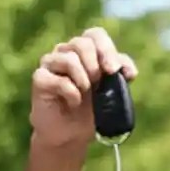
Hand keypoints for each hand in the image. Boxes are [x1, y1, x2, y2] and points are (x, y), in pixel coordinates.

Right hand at [30, 26, 137, 150]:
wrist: (71, 135)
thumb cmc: (91, 110)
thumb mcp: (113, 91)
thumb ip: (121, 74)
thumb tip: (129, 71)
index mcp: (84, 51)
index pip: (95, 35)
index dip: (106, 49)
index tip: (113, 70)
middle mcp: (65, 52)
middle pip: (82, 43)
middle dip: (95, 65)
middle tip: (98, 84)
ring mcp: (50, 63)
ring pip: (69, 59)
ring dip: (83, 80)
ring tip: (85, 94)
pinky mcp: (40, 79)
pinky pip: (60, 80)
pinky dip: (72, 94)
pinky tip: (73, 103)